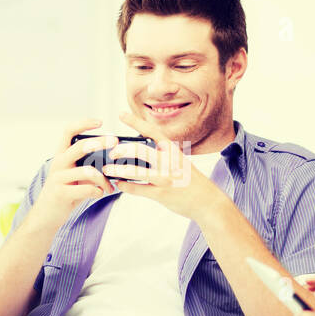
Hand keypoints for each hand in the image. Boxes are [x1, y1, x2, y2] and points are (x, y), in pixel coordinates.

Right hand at [24, 120, 117, 230]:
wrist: (46, 216)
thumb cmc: (65, 193)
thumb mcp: (75, 177)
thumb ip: (89, 167)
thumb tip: (113, 163)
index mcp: (62, 156)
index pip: (68, 131)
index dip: (83, 124)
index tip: (100, 122)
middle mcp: (58, 164)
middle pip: (79, 146)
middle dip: (99, 142)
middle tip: (114, 142)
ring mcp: (58, 179)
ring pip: (88, 171)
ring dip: (104, 179)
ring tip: (110, 187)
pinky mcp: (61, 194)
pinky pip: (86, 189)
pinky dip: (98, 191)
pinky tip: (100, 194)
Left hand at [99, 111, 223, 219]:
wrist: (207, 201)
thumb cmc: (192, 180)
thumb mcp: (181, 161)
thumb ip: (164, 155)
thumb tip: (143, 151)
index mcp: (172, 150)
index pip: (152, 131)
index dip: (135, 122)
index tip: (121, 114)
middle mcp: (168, 162)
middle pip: (139, 150)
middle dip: (121, 150)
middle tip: (111, 152)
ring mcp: (164, 178)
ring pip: (135, 171)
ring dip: (117, 170)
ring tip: (107, 170)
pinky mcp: (161, 193)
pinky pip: (138, 189)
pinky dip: (125, 186)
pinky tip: (119, 184)